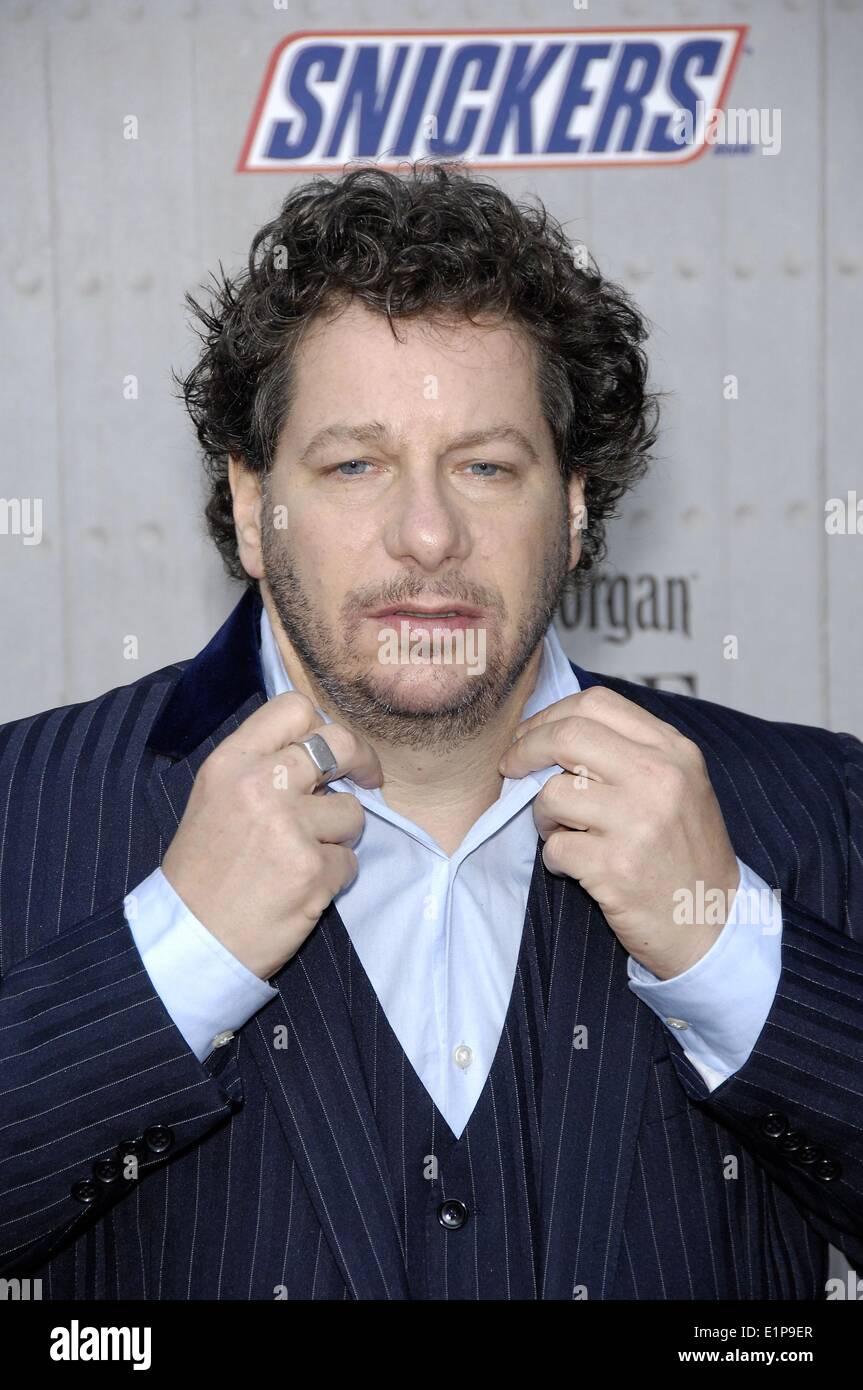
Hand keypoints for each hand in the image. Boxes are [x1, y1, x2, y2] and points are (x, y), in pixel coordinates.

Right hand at [161, 692, 381, 979]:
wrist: (189, 939)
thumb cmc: (202, 871)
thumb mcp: (215, 798)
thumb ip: (260, 767)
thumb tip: (319, 749)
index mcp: (231, 762)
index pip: (293, 708)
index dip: (323, 725)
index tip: (334, 748)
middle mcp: (261, 785)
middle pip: (339, 743)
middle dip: (362, 760)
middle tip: (367, 779)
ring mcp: (289, 827)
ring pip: (352, 811)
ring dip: (340, 835)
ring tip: (304, 856)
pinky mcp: (312, 869)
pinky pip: (349, 861)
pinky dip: (333, 876)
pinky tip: (301, 888)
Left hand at [498, 686, 739, 979]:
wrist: (712, 924)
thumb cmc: (686, 853)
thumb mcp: (679, 785)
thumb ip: (630, 751)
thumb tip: (553, 730)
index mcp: (673, 751)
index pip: (596, 704)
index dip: (550, 716)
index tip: (531, 736)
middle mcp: (659, 779)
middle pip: (567, 736)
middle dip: (525, 749)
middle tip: (511, 768)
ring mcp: (638, 822)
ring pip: (552, 793)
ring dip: (542, 815)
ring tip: (562, 831)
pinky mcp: (616, 867)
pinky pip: (556, 846)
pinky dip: (555, 858)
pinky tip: (575, 867)